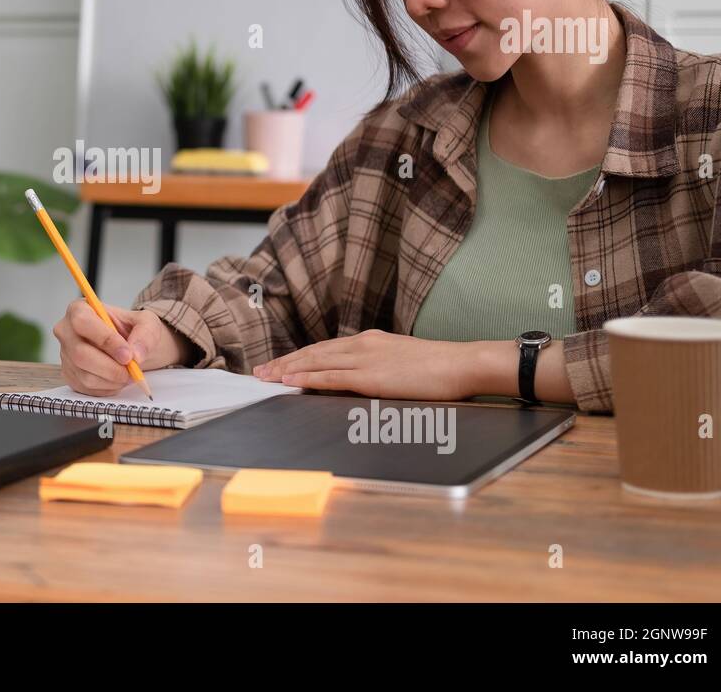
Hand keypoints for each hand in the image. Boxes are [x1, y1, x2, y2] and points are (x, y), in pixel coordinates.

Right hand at [53, 300, 192, 395]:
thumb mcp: (147, 323)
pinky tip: (117, 379)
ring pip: (85, 375)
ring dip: (112, 380)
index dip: (105, 340)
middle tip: (132, 370)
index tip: (127, 355)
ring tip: (128, 373)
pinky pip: (86, 388)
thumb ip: (145, 334)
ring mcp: (65, 355)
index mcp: (79, 309)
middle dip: (111, 367)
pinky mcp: (69, 375)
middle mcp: (66, 331)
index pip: (83, 322)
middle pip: (80, 353)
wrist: (131, 347)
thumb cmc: (133, 330)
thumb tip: (136, 354)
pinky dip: (108, 388)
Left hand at [251, 329, 472, 401]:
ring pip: (316, 362)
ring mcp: (365, 358)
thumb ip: (378, 367)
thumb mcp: (401, 362)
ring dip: (287, 369)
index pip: (325, 348)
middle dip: (285, 362)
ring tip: (266, 376)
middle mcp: (362, 344)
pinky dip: (306, 377)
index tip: (279, 363)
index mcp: (369, 341)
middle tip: (260, 371)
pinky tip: (289, 380)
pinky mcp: (370, 375)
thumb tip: (363, 379)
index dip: (300, 356)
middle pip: (314, 352)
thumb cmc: (439, 368)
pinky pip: (330, 376)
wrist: (461, 364)